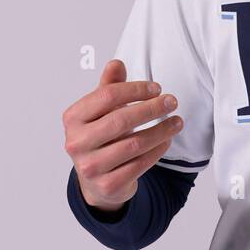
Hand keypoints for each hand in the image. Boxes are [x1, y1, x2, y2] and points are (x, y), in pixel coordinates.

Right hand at [62, 58, 182, 210]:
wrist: (96, 180)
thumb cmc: (101, 137)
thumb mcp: (102, 111)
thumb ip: (109, 87)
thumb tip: (116, 63)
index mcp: (73, 118)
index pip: (107, 96)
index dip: (135, 89)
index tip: (157, 88)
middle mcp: (76, 142)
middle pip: (121, 120)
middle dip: (151, 109)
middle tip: (172, 102)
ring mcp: (90, 166)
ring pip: (133, 144)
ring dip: (161, 131)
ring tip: (177, 122)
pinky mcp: (107, 185)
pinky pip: (139, 164)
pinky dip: (157, 151)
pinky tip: (167, 141)